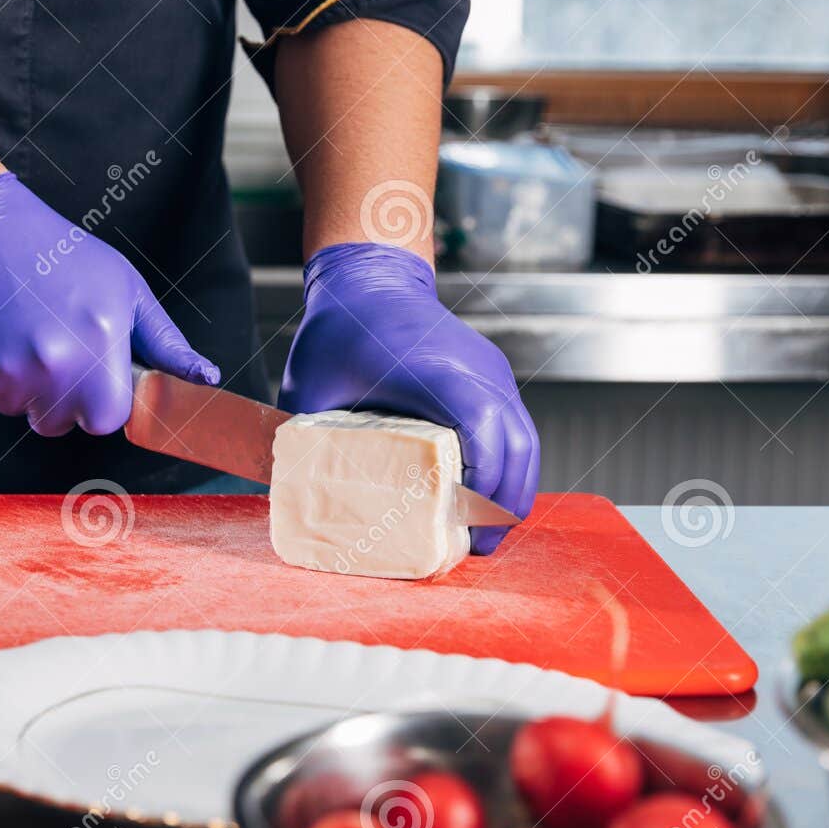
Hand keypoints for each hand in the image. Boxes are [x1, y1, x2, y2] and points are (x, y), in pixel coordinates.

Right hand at [0, 173, 218, 435]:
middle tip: (50, 342)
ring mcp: (6, 371)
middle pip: (61, 422)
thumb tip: (205, 379)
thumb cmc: (58, 254)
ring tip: (18, 329)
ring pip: (19, 410)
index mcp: (101, 343)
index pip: (107, 419)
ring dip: (20, 384)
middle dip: (59, 395)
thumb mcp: (126, 289)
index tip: (90, 369)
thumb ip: (164, 343)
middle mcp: (55, 363)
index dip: (100, 398)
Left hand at [279, 243, 539, 553]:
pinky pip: (515, 428)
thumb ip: (311, 442)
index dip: (481, 489)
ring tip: (484, 532)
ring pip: (525, 441)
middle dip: (503, 505)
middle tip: (477, 548)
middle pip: (518, 448)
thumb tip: (303, 501)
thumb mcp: (312, 388)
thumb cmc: (338, 330)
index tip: (460, 528)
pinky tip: (485, 496)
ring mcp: (490, 371)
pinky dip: (509, 466)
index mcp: (436, 372)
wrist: (368, 279)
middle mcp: (477, 370)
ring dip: (512, 489)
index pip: (484, 436)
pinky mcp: (491, 376)